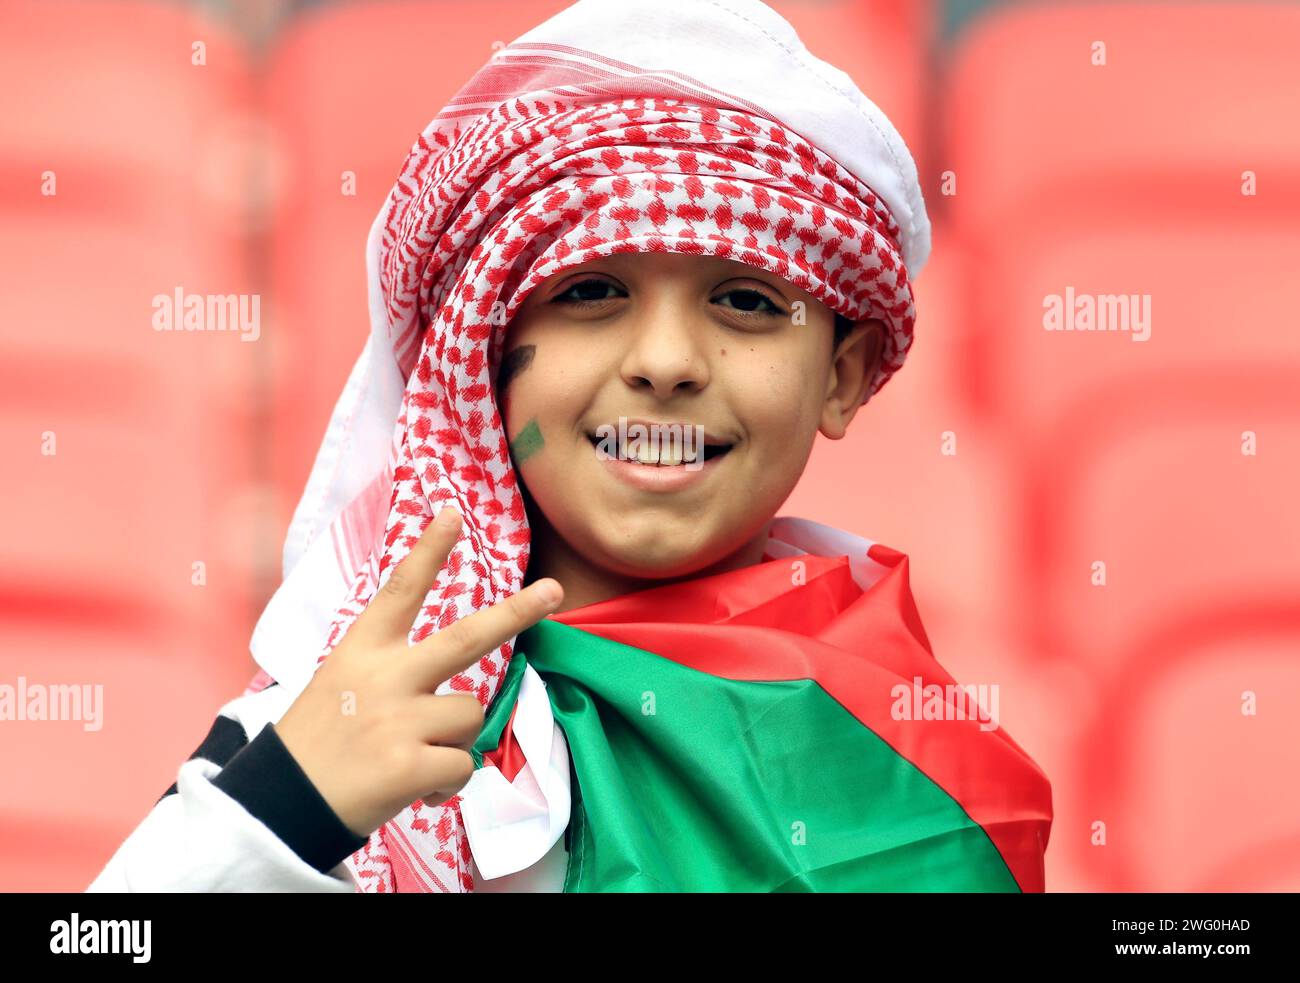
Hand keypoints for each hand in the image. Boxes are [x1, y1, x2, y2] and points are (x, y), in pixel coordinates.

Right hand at [273, 506, 562, 837]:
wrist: (276, 809)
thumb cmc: (317, 745)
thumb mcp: (340, 688)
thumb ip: (396, 679)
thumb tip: (460, 704)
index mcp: (361, 652)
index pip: (400, 591)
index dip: (428, 551)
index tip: (453, 514)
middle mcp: (384, 677)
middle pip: (466, 637)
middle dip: (516, 612)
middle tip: (555, 590)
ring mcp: (398, 720)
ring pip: (472, 716)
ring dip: (454, 741)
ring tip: (411, 757)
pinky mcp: (410, 765)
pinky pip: (463, 767)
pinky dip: (446, 783)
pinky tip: (413, 789)